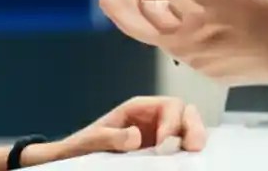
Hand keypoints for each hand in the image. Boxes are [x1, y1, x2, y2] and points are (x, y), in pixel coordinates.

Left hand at [19, 96, 206, 164]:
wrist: (73, 159)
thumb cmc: (81, 146)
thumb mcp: (92, 139)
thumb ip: (111, 136)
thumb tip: (136, 135)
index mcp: (139, 109)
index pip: (168, 105)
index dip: (172, 121)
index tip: (164, 143)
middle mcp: (154, 119)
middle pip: (185, 113)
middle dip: (193, 126)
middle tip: (193, 147)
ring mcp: (160, 135)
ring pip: (188, 129)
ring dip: (194, 139)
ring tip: (194, 155)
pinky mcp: (161, 152)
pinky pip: (181, 147)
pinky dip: (188, 152)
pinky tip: (189, 161)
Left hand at [100, 0, 267, 84]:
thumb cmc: (267, 11)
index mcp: (185, 38)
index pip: (140, 25)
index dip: (123, 10)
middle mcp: (197, 55)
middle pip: (158, 32)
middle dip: (140, 11)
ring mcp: (219, 62)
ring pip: (182, 37)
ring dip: (165, 16)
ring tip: (158, 0)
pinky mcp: (240, 63)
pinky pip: (205, 43)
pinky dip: (192, 25)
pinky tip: (198, 14)